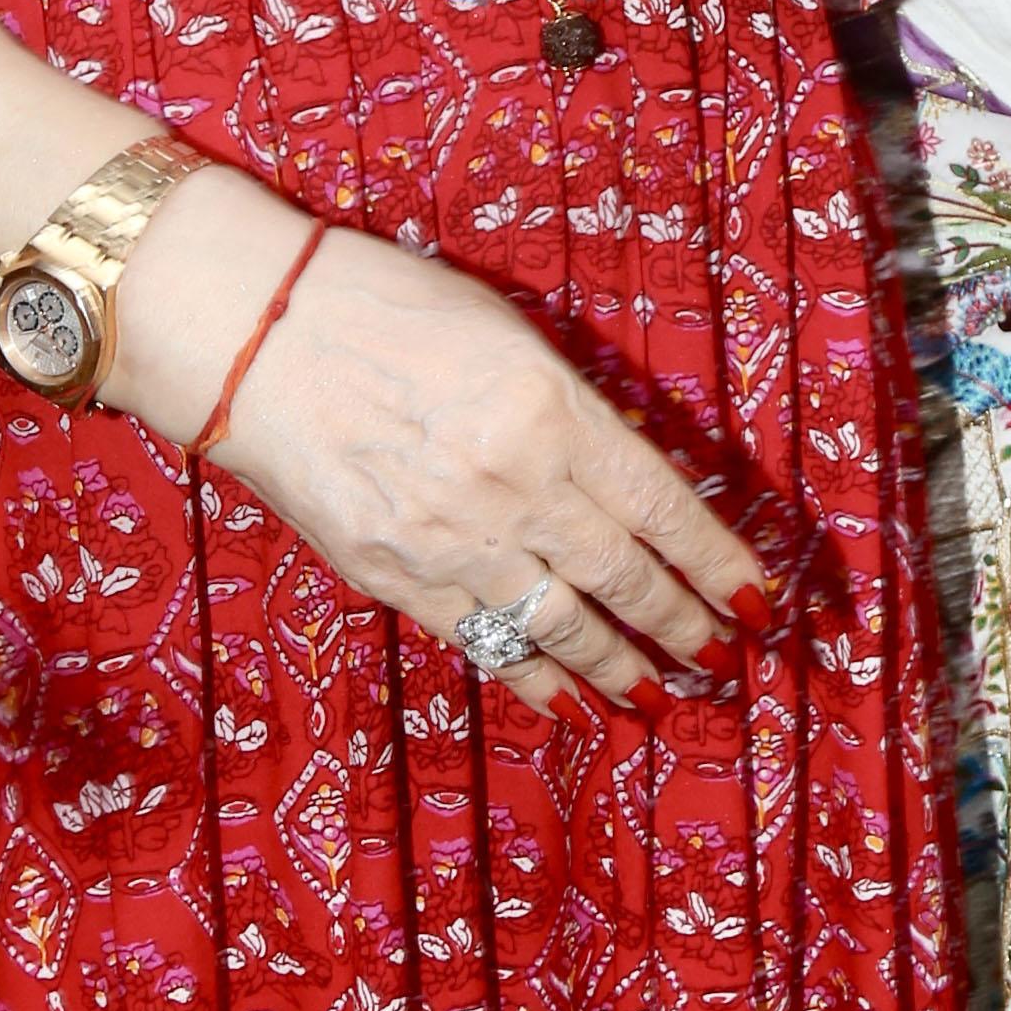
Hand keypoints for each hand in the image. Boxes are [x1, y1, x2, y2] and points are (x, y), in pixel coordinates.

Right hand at [116, 184, 766, 719]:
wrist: (253, 334)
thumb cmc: (382, 307)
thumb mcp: (507, 336)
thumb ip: (572, 412)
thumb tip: (632, 479)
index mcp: (551, 411)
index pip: (664, 506)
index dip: (719, 562)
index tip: (757, 598)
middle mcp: (515, 485)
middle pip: (626, 576)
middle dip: (685, 624)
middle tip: (723, 654)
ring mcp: (454, 540)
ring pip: (565, 626)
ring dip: (624, 668)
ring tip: (662, 693)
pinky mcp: (396, 577)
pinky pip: (485, 644)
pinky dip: (536, 678)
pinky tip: (573, 702)